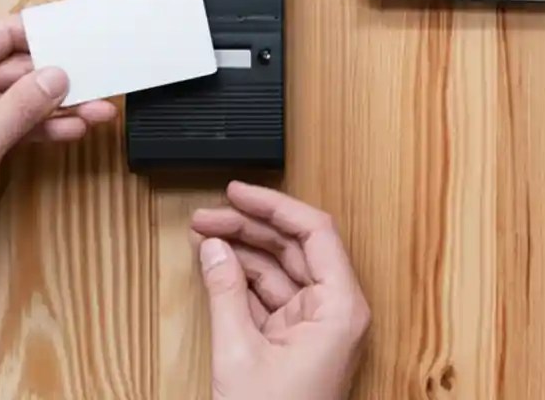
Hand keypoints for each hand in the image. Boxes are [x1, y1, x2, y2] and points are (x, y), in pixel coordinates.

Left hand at [0, 15, 115, 275]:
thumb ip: (20, 109)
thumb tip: (58, 75)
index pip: (4, 35)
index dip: (47, 33)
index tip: (86, 37)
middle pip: (19, 66)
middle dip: (61, 76)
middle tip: (105, 81)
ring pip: (23, 97)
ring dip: (59, 106)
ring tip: (101, 111)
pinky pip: (15, 123)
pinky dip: (42, 128)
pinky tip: (75, 129)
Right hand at [191, 182, 370, 399]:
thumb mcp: (239, 351)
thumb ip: (225, 292)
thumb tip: (213, 248)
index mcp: (340, 307)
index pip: (315, 232)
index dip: (275, 205)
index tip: (239, 192)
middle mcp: (336, 310)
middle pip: (295, 247)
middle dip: (250, 227)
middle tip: (208, 215)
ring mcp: (318, 325)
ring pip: (281, 270)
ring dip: (243, 251)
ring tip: (204, 235)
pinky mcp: (299, 339)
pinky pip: (272, 296)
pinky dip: (244, 281)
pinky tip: (217, 265)